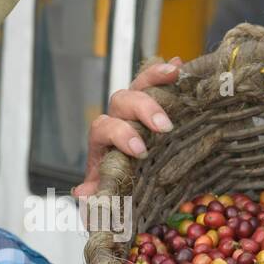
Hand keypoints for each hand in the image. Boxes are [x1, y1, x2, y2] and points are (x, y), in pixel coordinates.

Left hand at [73, 56, 182, 199]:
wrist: (130, 188)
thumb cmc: (117, 190)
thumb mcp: (106, 198)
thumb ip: (96, 196)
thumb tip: (84, 194)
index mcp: (103, 142)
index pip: (104, 128)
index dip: (120, 135)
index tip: (139, 150)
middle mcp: (117, 120)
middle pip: (122, 101)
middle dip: (143, 108)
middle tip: (164, 126)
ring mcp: (136, 110)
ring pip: (138, 85)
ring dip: (155, 77)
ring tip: (175, 73)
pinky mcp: (155, 106)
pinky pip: (157, 83)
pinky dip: (166, 72)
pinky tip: (180, 65)